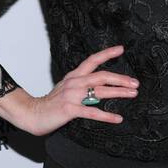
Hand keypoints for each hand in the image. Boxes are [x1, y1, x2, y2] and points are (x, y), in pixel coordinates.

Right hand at [0, 45, 138, 137]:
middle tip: (135, 83)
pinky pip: (92, 112)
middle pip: (101, 76)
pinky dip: (107, 115)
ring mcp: (72, 96)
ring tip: (133, 94)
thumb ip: (81, 86)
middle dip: (121, 78)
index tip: (121, 49)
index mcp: (74, 76)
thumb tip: (99, 87)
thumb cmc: (50, 104)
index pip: (92, 60)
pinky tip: (117, 118)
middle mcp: (74, 83)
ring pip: (100, 91)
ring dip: (119, 92)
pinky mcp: (70, 109)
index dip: (107, 53)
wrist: (32, 114)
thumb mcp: (66, 89)